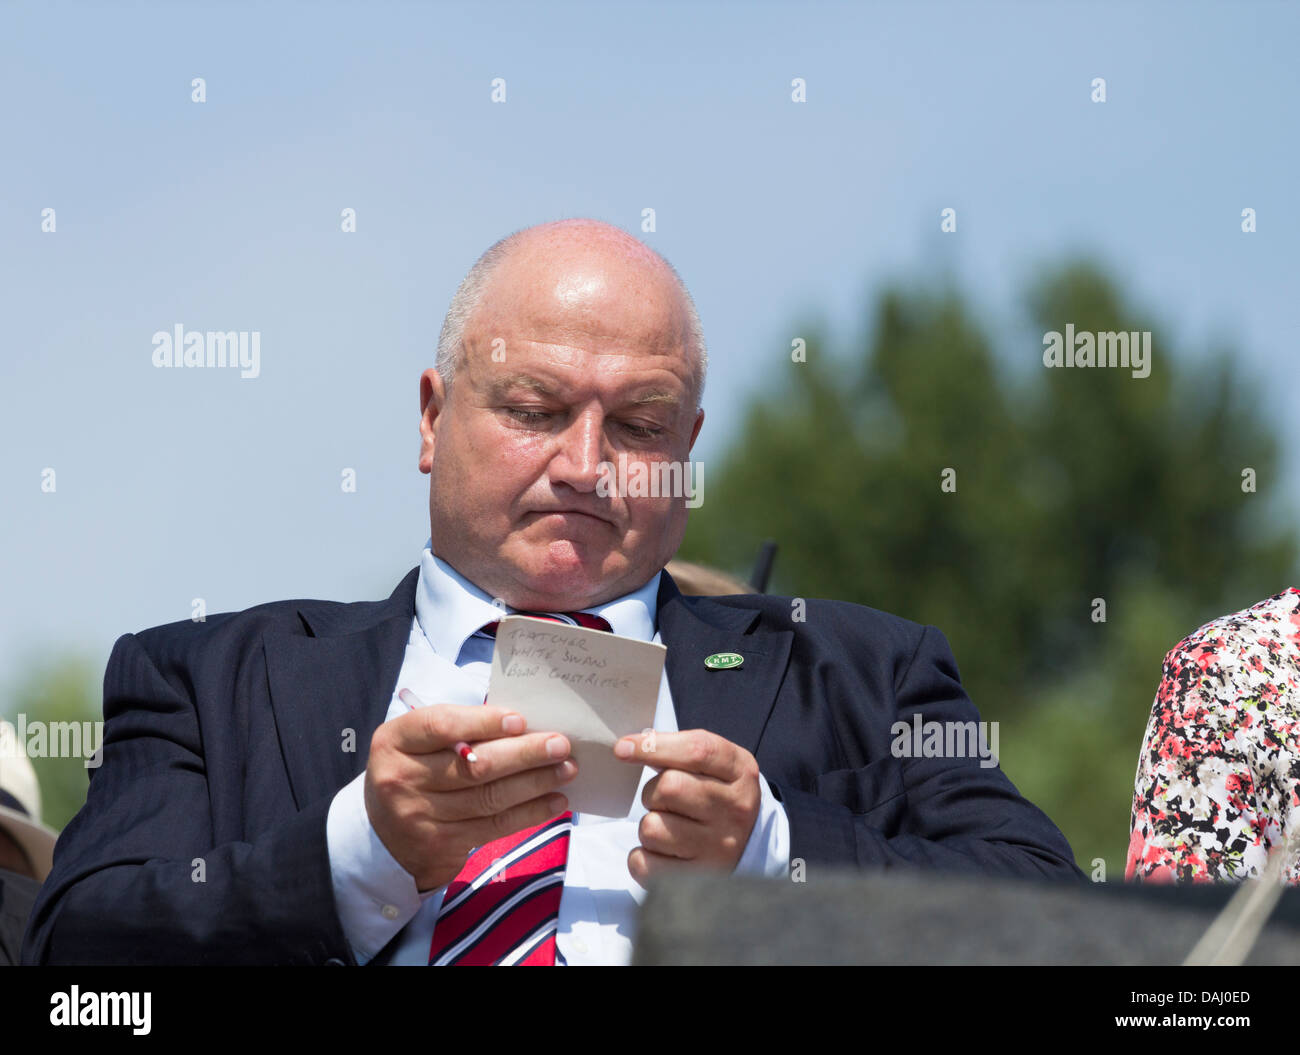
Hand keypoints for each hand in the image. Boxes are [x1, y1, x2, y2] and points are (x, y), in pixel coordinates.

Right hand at [364, 703, 576, 891]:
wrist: (383, 837)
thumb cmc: (413, 772)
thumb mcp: (417, 743)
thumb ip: (457, 729)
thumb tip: (521, 725)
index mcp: (394, 741)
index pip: (440, 726)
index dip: (483, 722)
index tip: (520, 720)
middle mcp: (402, 779)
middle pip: (473, 765)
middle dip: (524, 754)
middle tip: (560, 745)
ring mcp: (420, 816)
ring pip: (489, 797)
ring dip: (535, 783)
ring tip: (566, 769)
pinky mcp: (442, 845)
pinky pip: (495, 826)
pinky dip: (530, 813)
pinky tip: (555, 801)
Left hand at [614, 729, 760, 887]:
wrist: (750, 847)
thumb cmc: (717, 795)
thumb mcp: (715, 763)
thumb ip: (678, 748)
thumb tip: (625, 747)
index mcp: (740, 772)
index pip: (696, 750)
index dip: (653, 746)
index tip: (622, 749)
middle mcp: (735, 810)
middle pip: (669, 787)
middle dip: (653, 791)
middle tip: (664, 800)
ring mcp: (719, 848)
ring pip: (652, 827)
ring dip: (649, 825)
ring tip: (669, 828)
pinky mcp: (697, 879)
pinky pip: (644, 863)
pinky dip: (642, 857)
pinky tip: (663, 852)